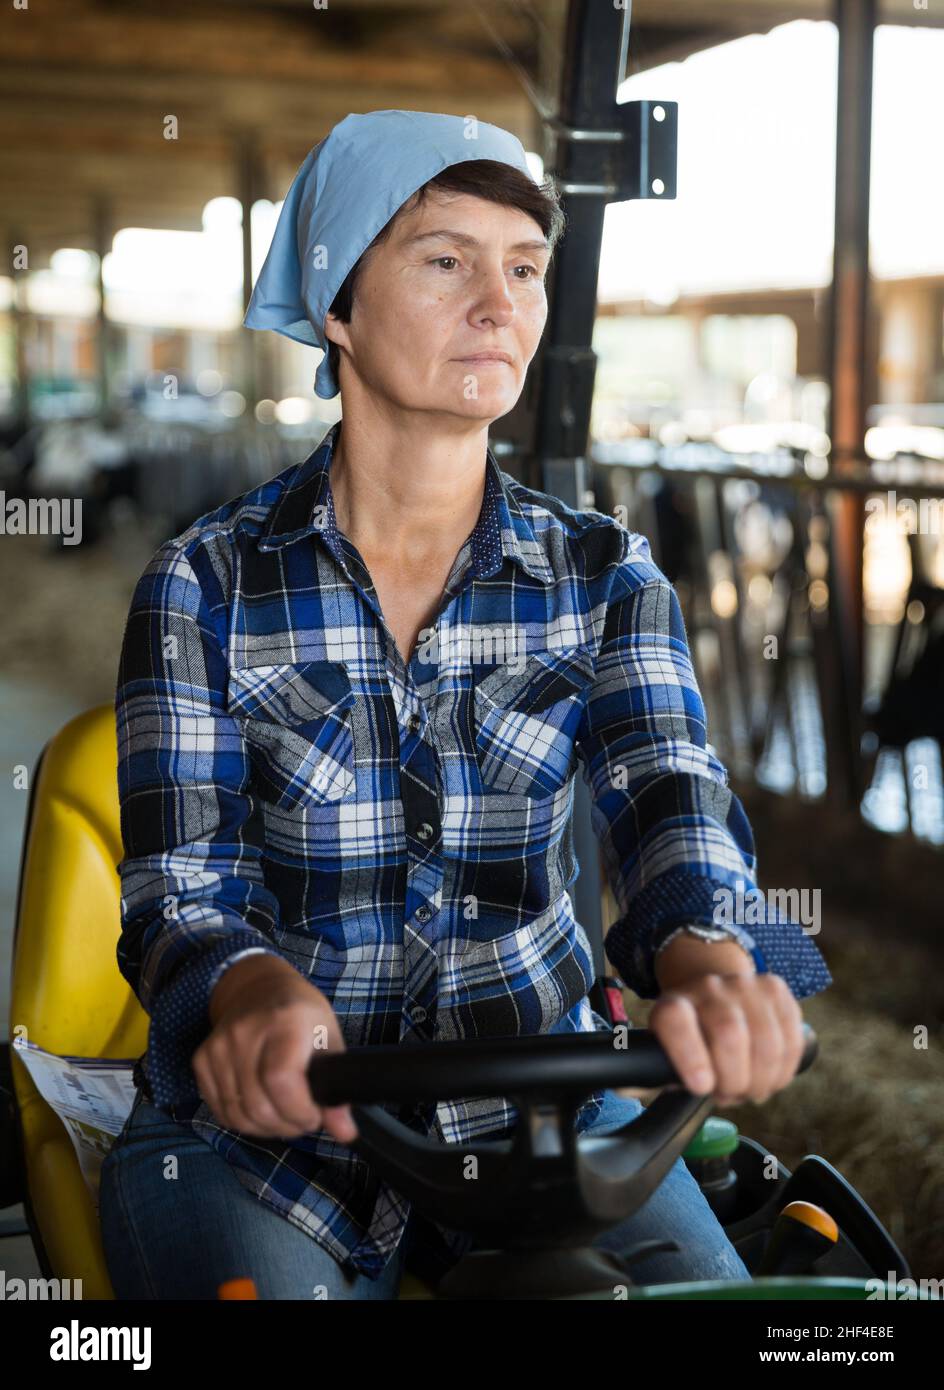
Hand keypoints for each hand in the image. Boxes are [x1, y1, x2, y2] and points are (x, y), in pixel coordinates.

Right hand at [193, 956, 358, 1141]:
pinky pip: (219, 1109)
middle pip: (257, 1104)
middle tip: (302, 1120)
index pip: (281, 1080)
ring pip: (236, 1114)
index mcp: (284, 1021)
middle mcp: (245, 1031)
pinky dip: (242, 1121)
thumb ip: (336, 1085)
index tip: (314, 1115)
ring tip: (284, 1117)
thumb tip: (345, 1132)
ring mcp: (218, 1045)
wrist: (259, 988)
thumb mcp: (329, 1039)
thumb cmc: (301, 1015)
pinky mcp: (201, 1058)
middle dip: (286, 1125)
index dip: (298, 1111)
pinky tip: (261, 1110)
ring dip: (265, 1128)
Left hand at [647, 971, 805, 1105]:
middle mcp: (707, 988)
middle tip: (730, 1095)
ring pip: (766, 1040)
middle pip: (729, 1033)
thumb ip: (646, 1072)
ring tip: (751, 1090)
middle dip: (735, 1079)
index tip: (701, 1087)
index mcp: (672, 1004)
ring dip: (763, 1079)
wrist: (713, 991)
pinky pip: (790, 1037)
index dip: (690, 1055)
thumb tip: (624, 1085)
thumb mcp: (662, 1051)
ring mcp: (744, 985)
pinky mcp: (775, 989)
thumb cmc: (688, 1034)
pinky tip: (771, 1076)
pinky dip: (785, 1068)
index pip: (676, 1020)